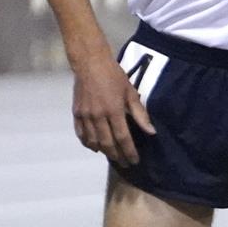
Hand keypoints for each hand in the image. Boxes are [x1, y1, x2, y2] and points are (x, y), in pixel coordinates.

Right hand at [71, 50, 151, 166]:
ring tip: (113, 157)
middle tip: (125, 163)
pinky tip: (95, 147)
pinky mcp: (76, 113)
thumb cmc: (114, 76)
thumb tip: (151, 132)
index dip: (129, 152)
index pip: (123, 138)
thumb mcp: (131, 93)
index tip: (135, 160)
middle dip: (118, 156)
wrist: (90, 63)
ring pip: (93, 141)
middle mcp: (98, 115)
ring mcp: (85, 115)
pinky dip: (88, 143)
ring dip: (104, 152)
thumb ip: (140, 114)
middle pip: (108, 143)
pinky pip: (81, 134)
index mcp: (114, 111)